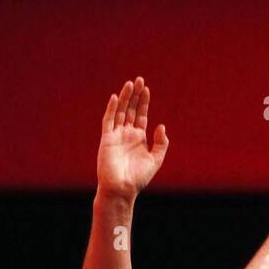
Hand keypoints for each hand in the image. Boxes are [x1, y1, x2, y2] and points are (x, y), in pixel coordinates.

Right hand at [97, 76, 167, 198]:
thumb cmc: (138, 178)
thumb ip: (161, 144)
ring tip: (130, 83)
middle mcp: (127, 134)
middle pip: (130, 109)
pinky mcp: (107, 139)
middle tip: (139, 80)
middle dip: (135, 95)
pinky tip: (115, 98)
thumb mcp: (155, 160)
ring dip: (124, 97)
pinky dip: (111, 109)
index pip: (140, 115)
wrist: (122, 189)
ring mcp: (116, 135)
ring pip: (120, 111)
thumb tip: (161, 126)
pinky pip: (108, 121)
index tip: (146, 89)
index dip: (143, 102)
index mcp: (138, 138)